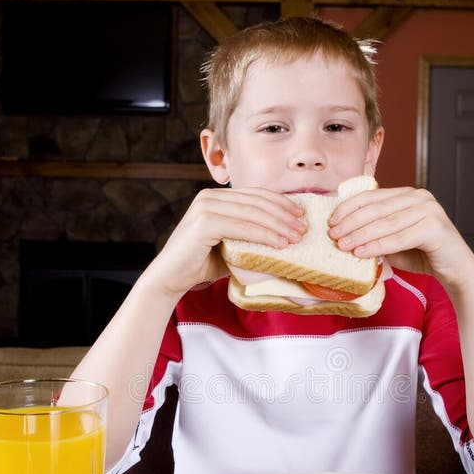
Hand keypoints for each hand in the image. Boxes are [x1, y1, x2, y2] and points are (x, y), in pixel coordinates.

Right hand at [147, 187, 305, 298]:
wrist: (170, 279)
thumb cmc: (201, 265)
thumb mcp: (231, 245)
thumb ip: (250, 236)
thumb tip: (286, 237)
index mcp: (215, 197)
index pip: (255, 195)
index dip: (281, 203)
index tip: (301, 216)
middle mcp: (209, 196)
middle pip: (256, 201)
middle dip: (284, 214)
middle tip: (303, 228)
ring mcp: (205, 207)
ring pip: (252, 213)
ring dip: (278, 225)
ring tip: (297, 237)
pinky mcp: (204, 223)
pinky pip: (243, 227)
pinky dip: (265, 234)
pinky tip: (281, 243)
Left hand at [327, 187, 473, 291]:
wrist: (456, 270)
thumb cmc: (423, 255)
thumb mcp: (394, 242)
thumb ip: (375, 234)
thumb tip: (344, 236)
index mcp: (408, 195)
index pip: (372, 196)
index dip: (349, 208)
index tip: (331, 221)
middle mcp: (420, 197)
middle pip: (377, 208)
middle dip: (352, 222)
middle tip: (333, 234)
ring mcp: (429, 209)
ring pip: (386, 223)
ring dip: (361, 234)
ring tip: (343, 245)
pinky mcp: (435, 227)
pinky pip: (400, 237)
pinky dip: (379, 246)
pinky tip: (362, 253)